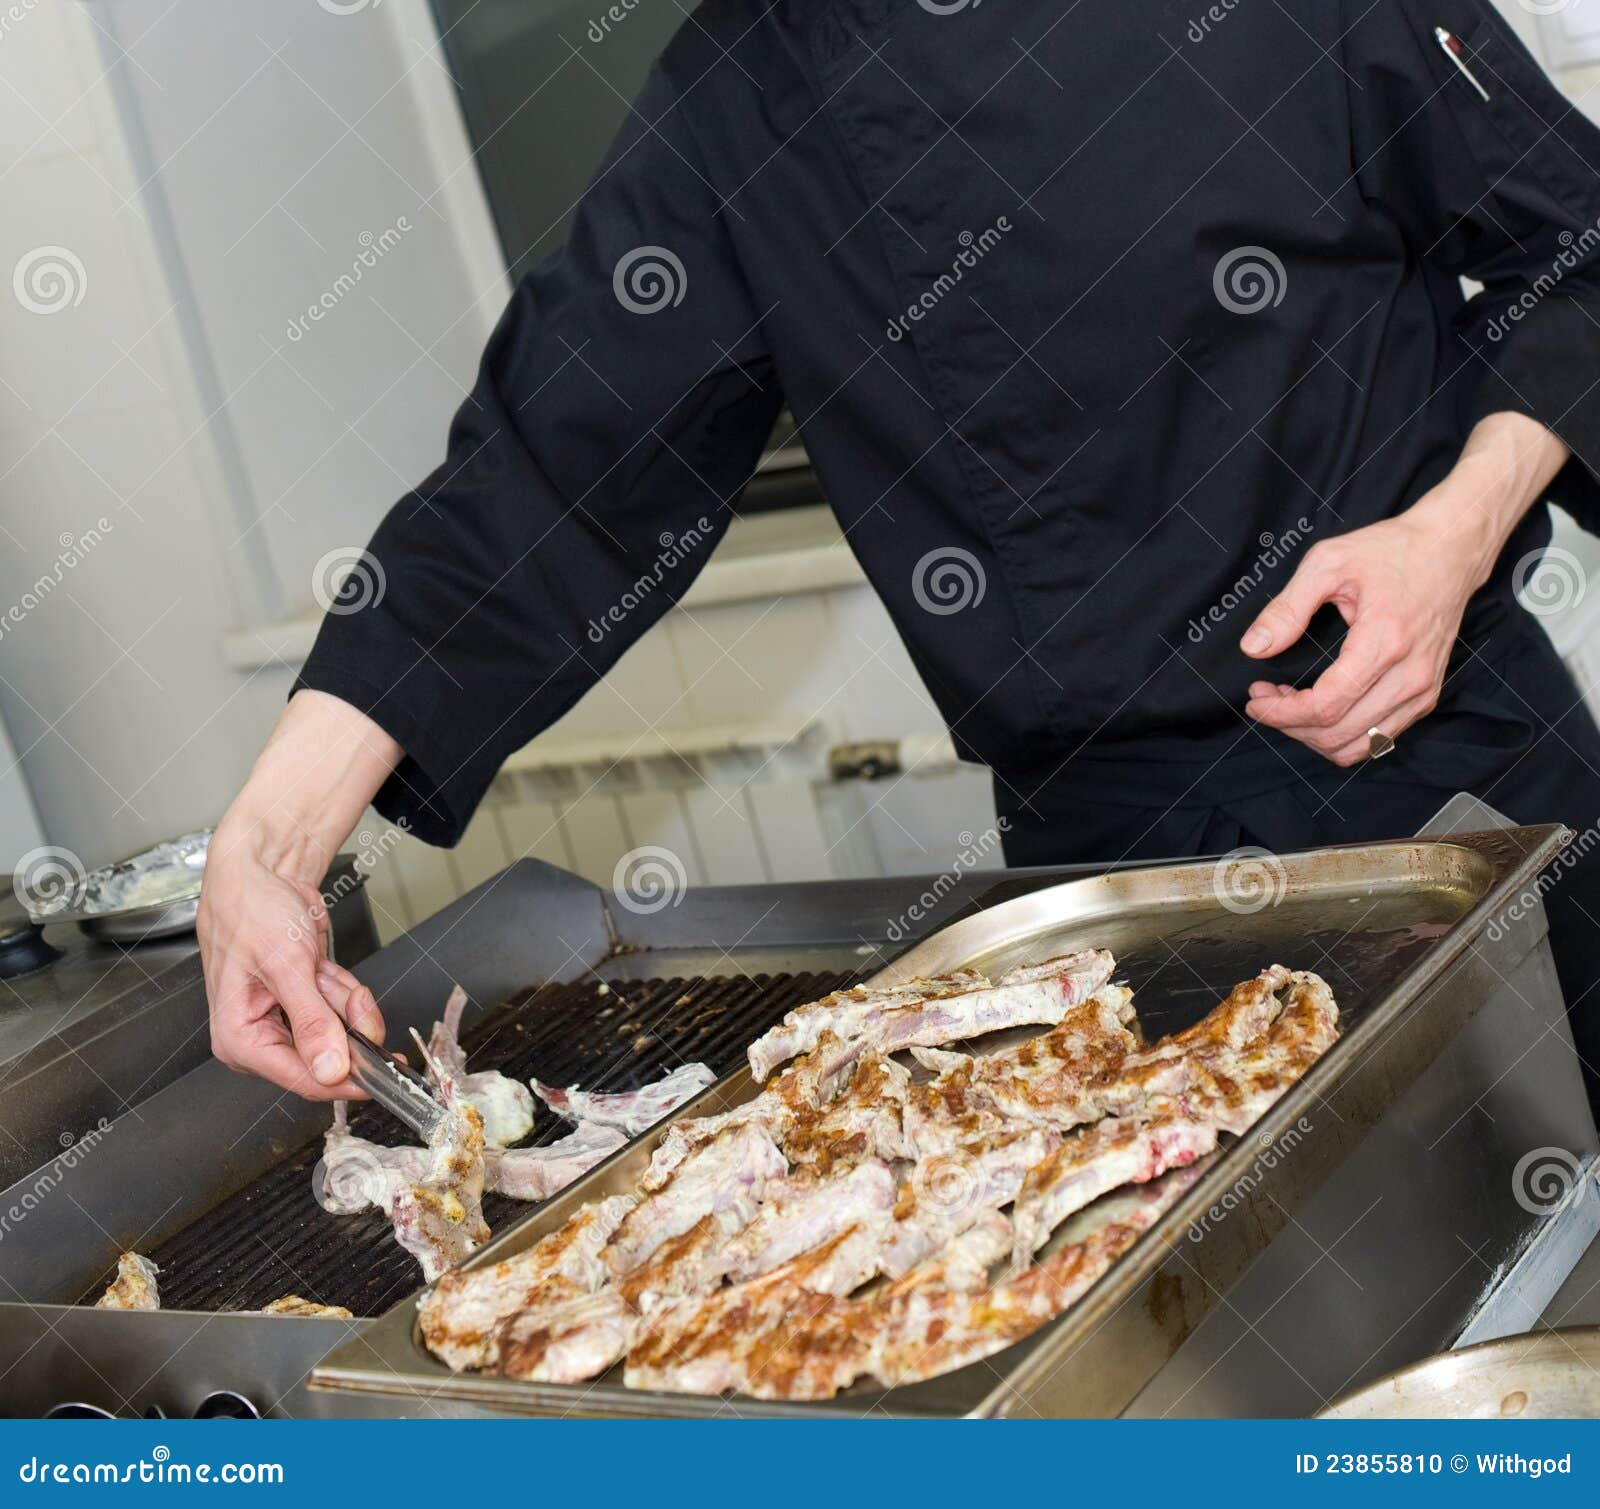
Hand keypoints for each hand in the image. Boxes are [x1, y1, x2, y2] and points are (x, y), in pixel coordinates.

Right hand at [197, 819, 384, 1098]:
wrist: (261, 874)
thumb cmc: (251, 911)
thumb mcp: (286, 966)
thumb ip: (311, 1021)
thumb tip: (329, 1069)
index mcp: (240, 1040)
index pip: (303, 1080)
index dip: (348, 1079)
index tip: (384, 1071)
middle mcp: (260, 1037)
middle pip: (329, 1057)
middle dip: (348, 1022)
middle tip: (349, 994)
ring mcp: (284, 1021)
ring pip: (342, 1033)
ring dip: (345, 999)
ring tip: (322, 968)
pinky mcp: (305, 1005)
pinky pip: (342, 1011)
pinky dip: (343, 989)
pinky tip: (323, 966)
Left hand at [1239, 513, 1468, 765]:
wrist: (1450, 550)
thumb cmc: (1391, 552)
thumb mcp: (1328, 563)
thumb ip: (1287, 608)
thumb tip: (1254, 647)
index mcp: (1384, 643)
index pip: (1325, 707)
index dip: (1280, 713)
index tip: (1255, 700)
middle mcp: (1410, 676)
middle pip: (1337, 734)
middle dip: (1289, 725)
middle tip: (1265, 698)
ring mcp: (1422, 691)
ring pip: (1357, 747)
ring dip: (1313, 736)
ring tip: (1289, 704)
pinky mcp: (1426, 697)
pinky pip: (1377, 740)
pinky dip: (1341, 734)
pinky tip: (1320, 706)